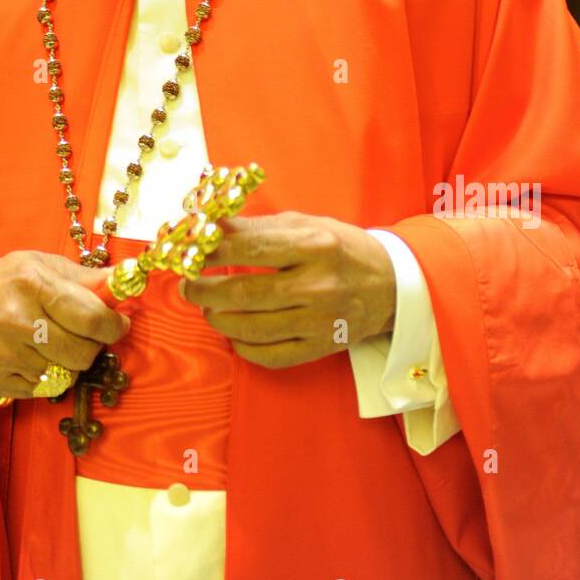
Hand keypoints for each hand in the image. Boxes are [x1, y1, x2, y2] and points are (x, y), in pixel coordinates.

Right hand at [0, 250, 129, 397]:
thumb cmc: (7, 281)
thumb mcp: (44, 266)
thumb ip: (87, 278)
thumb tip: (125, 281)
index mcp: (34, 285)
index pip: (91, 318)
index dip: (114, 326)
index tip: (118, 324)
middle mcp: (17, 321)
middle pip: (82, 353)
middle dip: (93, 345)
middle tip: (86, 334)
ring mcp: (4, 355)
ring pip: (65, 375)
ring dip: (71, 363)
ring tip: (58, 344)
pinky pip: (43, 389)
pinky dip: (48, 377)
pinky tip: (37, 357)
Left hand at [179, 213, 396, 369]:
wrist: (392, 285)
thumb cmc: (342, 247)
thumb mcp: (305, 224)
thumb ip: (258, 227)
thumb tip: (210, 227)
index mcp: (313, 245)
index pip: (248, 248)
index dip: (210, 252)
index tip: (190, 253)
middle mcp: (316, 285)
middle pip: (243, 294)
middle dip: (203, 290)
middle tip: (188, 285)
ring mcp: (318, 321)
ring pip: (251, 328)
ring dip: (218, 318)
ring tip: (207, 307)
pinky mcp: (320, 348)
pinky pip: (269, 356)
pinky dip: (243, 346)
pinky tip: (234, 332)